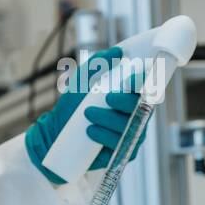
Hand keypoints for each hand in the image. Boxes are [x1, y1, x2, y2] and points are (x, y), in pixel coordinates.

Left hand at [24, 46, 146, 184]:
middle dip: (123, 102)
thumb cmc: (74, 104)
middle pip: (140, 109)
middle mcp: (136, 116)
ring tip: (87, 114)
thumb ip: (99, 63)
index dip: (143, 85)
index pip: (147, 89)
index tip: (129, 81)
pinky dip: (105, 137)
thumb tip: (117, 51)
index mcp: (132, 97)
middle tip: (106, 98)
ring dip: (109, 120)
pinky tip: (91, 131)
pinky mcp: (123, 153)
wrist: (57, 131)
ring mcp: (131, 135)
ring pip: (129, 128)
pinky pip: (121, 146)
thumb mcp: (83, 79)